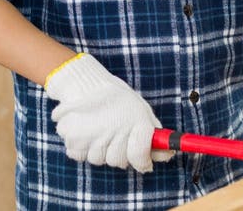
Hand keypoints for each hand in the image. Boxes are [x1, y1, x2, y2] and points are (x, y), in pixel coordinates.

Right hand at [45, 54, 172, 172]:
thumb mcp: (140, 109)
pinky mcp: (75, 139)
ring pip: (99, 159)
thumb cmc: (115, 97)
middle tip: (113, 133)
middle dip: (118, 151)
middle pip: (119, 161)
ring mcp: (95, 136)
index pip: (140, 156)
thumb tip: (167, 154)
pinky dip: (81, 147)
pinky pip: (81, 155)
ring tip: (97, 127)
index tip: (142, 160)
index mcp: (137, 121)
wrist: (84, 82)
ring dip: (99, 148)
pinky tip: (85, 130)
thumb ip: (153, 133)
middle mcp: (117, 130)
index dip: (142, 161)